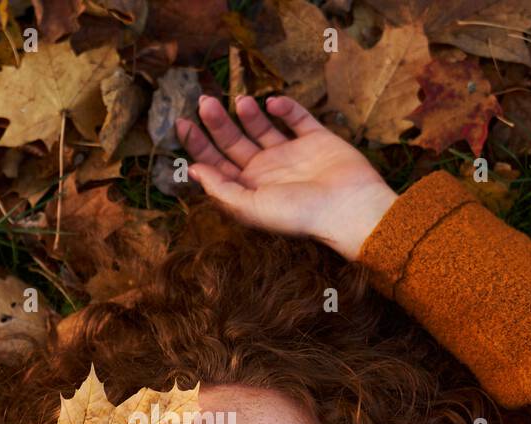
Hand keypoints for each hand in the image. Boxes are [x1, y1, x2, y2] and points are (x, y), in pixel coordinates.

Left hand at [176, 94, 398, 260]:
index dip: (197, 145)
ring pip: (261, 127)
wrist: (348, 207)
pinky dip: (285, 107)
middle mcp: (267, 171)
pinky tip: (273, 103)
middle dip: (217, 123)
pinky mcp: (317, 139)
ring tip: (239, 101)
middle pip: (233, 143)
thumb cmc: (298, 214)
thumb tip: (193, 170)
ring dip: (247, 113)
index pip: (216, 164)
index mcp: (249, 190)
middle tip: (205, 101)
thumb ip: (220, 189)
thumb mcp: (250, 207)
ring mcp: (292, 154)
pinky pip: (297, 118)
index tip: (183, 123)